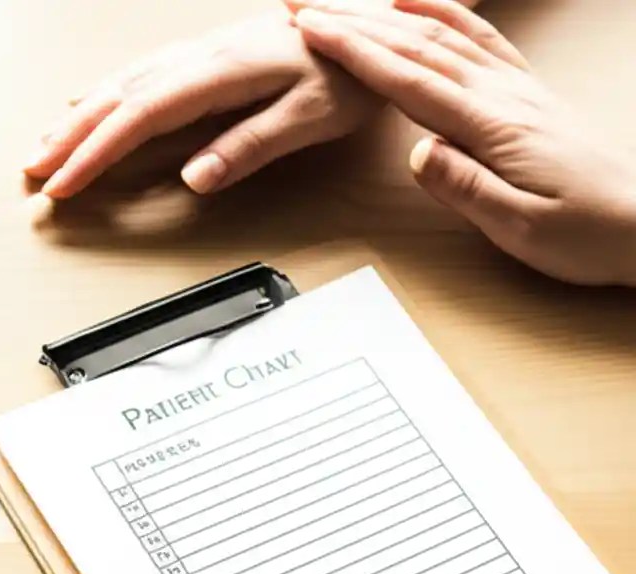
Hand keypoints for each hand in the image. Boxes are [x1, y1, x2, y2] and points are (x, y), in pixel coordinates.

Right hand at [24, 11, 383, 199]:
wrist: (374, 21)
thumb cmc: (351, 70)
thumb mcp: (313, 116)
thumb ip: (251, 145)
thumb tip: (194, 176)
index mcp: (220, 72)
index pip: (139, 117)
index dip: (95, 154)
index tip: (64, 184)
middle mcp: (201, 57)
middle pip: (117, 98)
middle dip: (69, 137)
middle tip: (34, 171)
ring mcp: (200, 53)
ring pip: (122, 83)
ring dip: (78, 116)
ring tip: (45, 144)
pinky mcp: (207, 55)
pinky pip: (139, 73)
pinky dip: (103, 92)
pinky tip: (87, 100)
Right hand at [289, 0, 635, 286]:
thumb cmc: (587, 233)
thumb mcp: (520, 227)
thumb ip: (466, 187)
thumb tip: (419, 153)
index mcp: (493, 126)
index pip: (407, 80)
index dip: (354, 51)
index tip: (311, 30)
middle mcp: (503, 95)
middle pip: (415, 46)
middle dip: (354, 23)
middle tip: (305, 8)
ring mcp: (516, 87)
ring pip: (441, 35)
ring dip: (387, 14)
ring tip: (345, 2)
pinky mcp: (526, 92)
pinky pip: (479, 38)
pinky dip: (445, 12)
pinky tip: (418, 2)